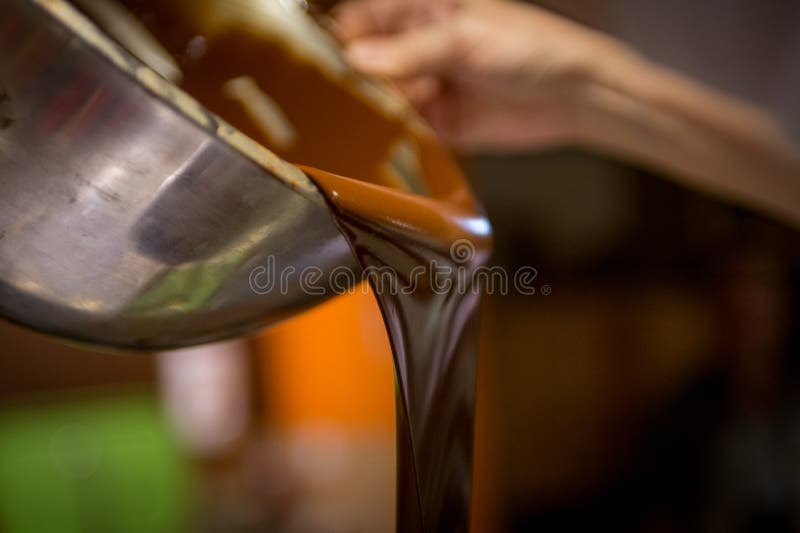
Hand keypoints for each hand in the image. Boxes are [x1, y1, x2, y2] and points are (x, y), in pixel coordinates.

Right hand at [334, 0, 626, 150]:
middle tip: (334, 100)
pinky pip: (406, 132)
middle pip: (368, 63)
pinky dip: (396, 137)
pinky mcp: (440, 124)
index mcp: (423, 11)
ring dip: (372, 113)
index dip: (341, 36)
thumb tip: (355, 60)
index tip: (318, 60)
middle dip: (352, 80)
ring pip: (383, 100)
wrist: (573, 96)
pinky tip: (387, 142)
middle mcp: (419, 49)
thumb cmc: (529, 46)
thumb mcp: (464, 38)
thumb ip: (410, 50)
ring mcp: (428, 87)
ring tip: (360, 124)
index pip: (366, 19)